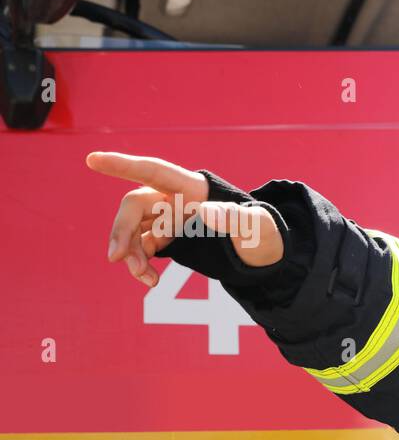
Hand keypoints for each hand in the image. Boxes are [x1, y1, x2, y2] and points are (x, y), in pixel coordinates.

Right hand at [87, 151, 283, 287]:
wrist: (265, 255)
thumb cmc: (264, 233)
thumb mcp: (257, 227)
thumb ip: (236, 219)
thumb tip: (205, 212)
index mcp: (194, 188)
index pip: (154, 171)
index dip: (123, 165)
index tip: (93, 159)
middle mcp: (176, 199)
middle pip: (135, 205)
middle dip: (122, 230)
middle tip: (118, 258)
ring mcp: (170, 218)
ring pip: (134, 228)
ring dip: (131, 251)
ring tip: (144, 277)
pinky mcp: (169, 238)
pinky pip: (142, 246)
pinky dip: (140, 262)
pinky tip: (149, 280)